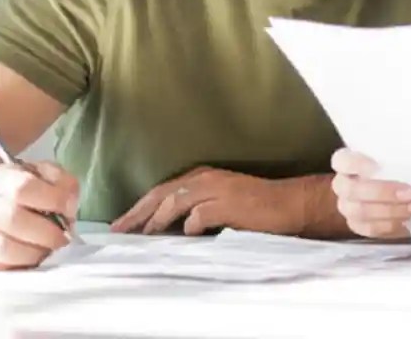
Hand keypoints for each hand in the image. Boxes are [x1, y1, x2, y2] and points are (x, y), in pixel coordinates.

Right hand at [0, 161, 78, 270]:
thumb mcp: (41, 176)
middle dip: (46, 234)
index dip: (53, 200)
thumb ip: (62, 185)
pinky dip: (19, 267)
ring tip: (47, 252)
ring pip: (2, 247)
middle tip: (61, 240)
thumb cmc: (16, 193)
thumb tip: (68, 209)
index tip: (68, 212)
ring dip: (34, 253)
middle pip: (12, 218)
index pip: (24, 187)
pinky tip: (30, 261)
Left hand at [111, 167, 301, 235]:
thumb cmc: (258, 205)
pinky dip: (189, 226)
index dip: (141, 206)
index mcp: (204, 175)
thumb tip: (172, 227)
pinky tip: (186, 234)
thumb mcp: (224, 199)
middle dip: (138, 212)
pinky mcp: (228, 204)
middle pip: (163, 193)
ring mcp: (217, 189)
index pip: (164, 189)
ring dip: (157, 219)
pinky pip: (198, 216)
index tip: (124, 223)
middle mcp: (207, 178)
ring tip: (144, 235)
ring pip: (175, 201)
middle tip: (119, 229)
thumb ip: (199, 206)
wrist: (290, 203)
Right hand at [330, 149, 410, 238]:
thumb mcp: (392, 160)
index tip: (378, 167)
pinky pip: (370, 228)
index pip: (342, 161)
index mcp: (345, 162)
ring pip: (362, 212)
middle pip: (353, 190)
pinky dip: (391, 225)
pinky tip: (407, 220)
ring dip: (391, 211)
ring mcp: (347, 207)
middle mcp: (341, 185)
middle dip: (383, 192)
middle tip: (409, 193)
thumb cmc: (391, 169)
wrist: (393, 193)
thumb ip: (394, 161)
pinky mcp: (356, 225)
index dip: (358, 164)